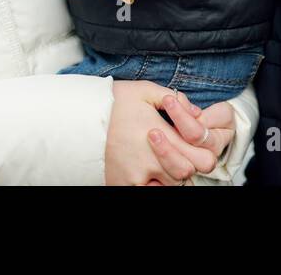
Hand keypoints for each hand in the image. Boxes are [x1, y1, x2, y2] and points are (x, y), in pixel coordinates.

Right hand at [104, 81, 224, 184]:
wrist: (78, 118)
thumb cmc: (113, 102)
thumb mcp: (144, 90)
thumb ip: (174, 98)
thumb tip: (196, 112)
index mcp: (162, 135)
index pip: (201, 159)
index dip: (202, 153)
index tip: (194, 144)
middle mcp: (151, 161)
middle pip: (186, 175)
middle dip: (187, 164)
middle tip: (179, 152)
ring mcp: (137, 176)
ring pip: (169, 186)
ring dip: (170, 176)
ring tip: (161, 161)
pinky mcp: (122, 184)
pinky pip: (148, 191)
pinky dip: (152, 184)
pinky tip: (147, 171)